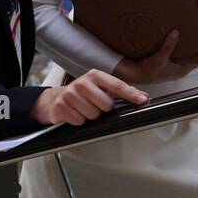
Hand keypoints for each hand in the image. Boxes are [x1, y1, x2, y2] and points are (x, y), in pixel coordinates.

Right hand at [32, 69, 148, 125]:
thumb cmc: (82, 94)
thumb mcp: (100, 88)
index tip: (142, 100)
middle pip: (106, 105)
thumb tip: (143, 97)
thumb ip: (121, 92)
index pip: (117, 85)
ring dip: (90, 116)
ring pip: (93, 115)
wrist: (54, 99)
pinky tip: (74, 114)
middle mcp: (82, 83)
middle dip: (103, 109)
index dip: (131, 94)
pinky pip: (79, 121)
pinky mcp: (61, 106)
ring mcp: (70, 94)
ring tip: (83, 109)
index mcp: (95, 76)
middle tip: (94, 105)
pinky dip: (78, 121)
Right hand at [110, 30, 195, 84]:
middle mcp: (180, 67)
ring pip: (185, 51)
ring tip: (191, 29)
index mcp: (183, 70)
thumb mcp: (159, 58)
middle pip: (195, 54)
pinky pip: (177, 48)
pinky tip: (177, 33)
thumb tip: (176, 33)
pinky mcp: (167, 59)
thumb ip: (168, 46)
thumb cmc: (146, 71)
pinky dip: (178, 42)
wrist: (133, 74)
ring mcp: (174, 63)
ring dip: (187, 42)